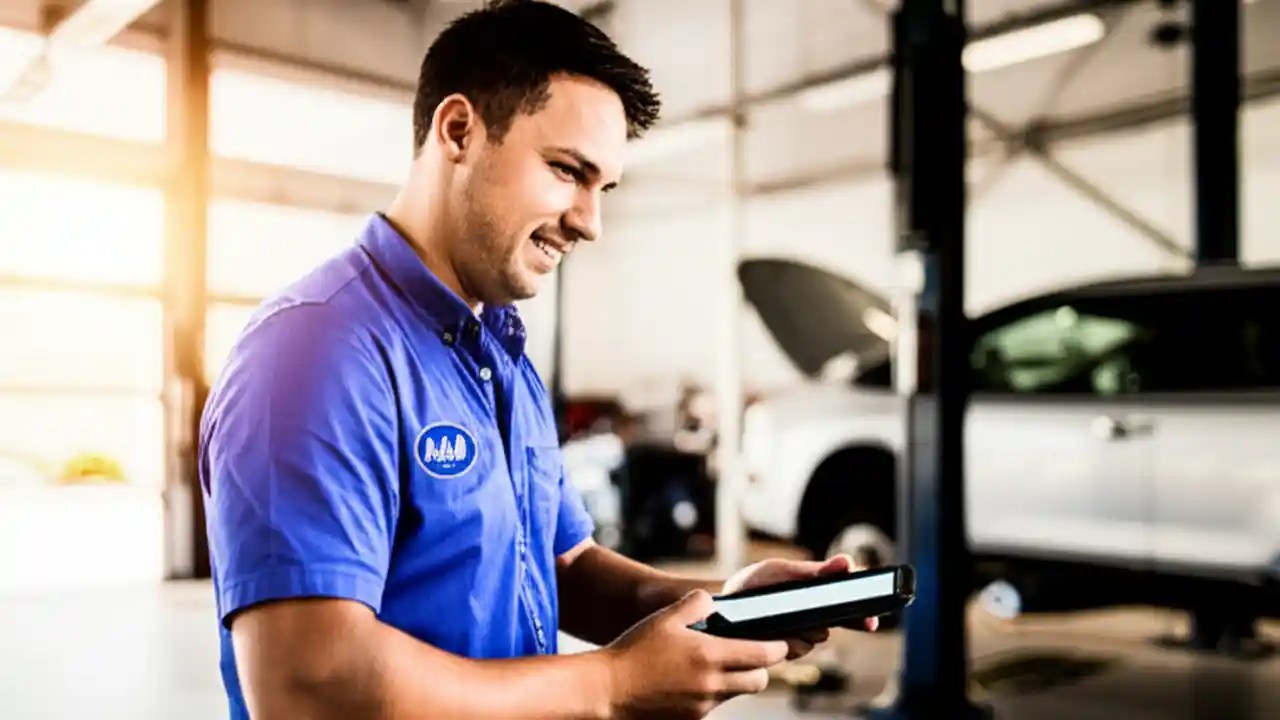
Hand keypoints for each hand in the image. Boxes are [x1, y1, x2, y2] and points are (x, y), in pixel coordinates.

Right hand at [603, 590, 788, 719]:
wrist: (608, 690)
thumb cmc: (634, 651)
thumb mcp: (664, 618)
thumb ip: (694, 604)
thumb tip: (711, 600)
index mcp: (710, 655)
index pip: (764, 656)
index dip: (778, 648)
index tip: (779, 642)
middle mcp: (712, 684)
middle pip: (759, 681)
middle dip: (761, 668)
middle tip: (752, 655)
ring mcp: (703, 705)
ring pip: (736, 694)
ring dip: (735, 681)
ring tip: (716, 665)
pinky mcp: (691, 719)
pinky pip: (713, 705)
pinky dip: (712, 693)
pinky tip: (691, 681)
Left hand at [721, 554, 878, 660]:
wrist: (721, 612)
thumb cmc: (752, 585)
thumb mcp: (779, 572)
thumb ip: (812, 571)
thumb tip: (846, 562)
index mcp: (814, 589)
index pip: (847, 594)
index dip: (864, 600)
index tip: (874, 604)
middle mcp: (813, 612)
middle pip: (846, 619)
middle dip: (856, 620)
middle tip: (866, 622)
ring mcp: (802, 632)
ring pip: (821, 635)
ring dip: (810, 628)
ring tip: (788, 619)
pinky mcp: (788, 649)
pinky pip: (801, 648)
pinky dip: (791, 640)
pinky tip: (778, 634)